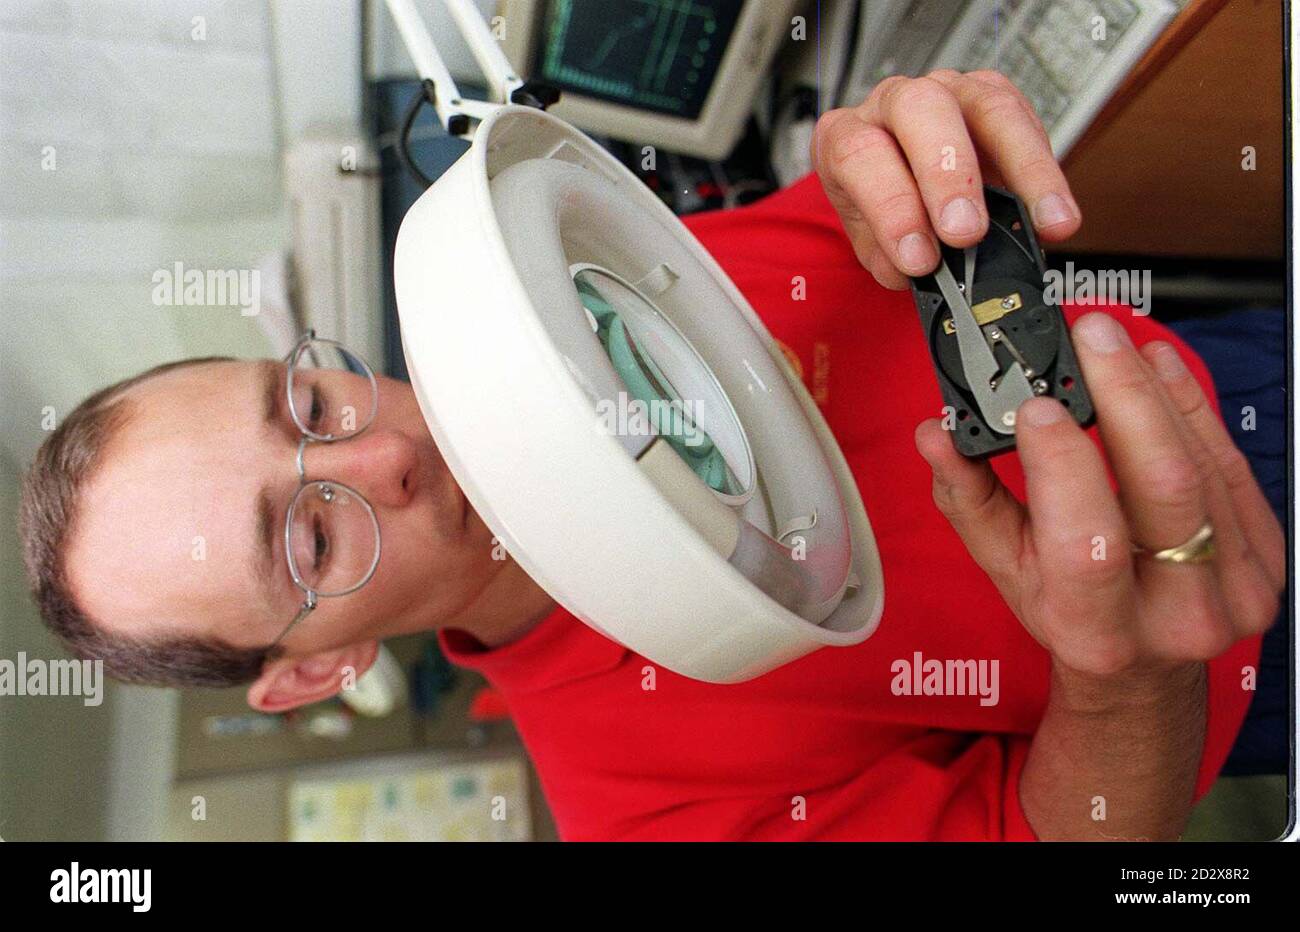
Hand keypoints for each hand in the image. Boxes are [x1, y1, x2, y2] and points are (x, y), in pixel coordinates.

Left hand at [813, 69, 1081, 288]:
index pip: (860, 157)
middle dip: (949, 175)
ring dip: (1021, 168)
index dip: (892, 209)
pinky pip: (1026, 119)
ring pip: (989, 107)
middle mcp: (895, 101)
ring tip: (1044, 222)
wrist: (901, 185)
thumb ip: (889, 258)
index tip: (920, 259)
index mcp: (846, 135)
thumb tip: (921, 272)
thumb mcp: (871, 241)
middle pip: (921, 109)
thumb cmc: (882, 208)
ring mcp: (949, 90)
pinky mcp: (995, 96)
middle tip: (968, 232)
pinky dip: (1044, 168)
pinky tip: (1055, 209)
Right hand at [914, 312, 1284, 683]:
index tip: (1034, 405)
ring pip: (1203, 463)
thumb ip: (969, 500)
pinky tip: (1158, 367)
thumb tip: (935, 436)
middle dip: (1125, 395)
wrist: (1145, 662)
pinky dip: (1191, 403)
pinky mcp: (1268, 553)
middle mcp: (1180, 616)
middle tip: (1087, 336)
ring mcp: (1237, 586)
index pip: (1088, 545)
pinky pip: (1231, 460)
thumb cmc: (1068, 614)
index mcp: (1099, 633)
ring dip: (1156, 388)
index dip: (1062, 467)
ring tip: (1115, 342)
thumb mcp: (1005, 570)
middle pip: (1164, 487)